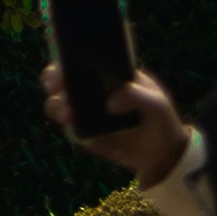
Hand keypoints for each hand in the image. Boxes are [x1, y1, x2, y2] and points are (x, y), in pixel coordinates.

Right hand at [49, 59, 190, 185]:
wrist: (164, 156)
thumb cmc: (161, 120)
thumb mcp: (157, 103)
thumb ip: (136, 96)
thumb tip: (110, 104)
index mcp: (106, 75)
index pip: (78, 59)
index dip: (65, 59)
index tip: (62, 66)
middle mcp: (89, 91)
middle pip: (58, 79)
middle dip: (51, 81)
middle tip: (55, 88)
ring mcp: (84, 112)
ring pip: (56, 104)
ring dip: (56, 107)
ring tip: (68, 116)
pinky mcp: (84, 134)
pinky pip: (71, 131)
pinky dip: (77, 134)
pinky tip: (94, 139)